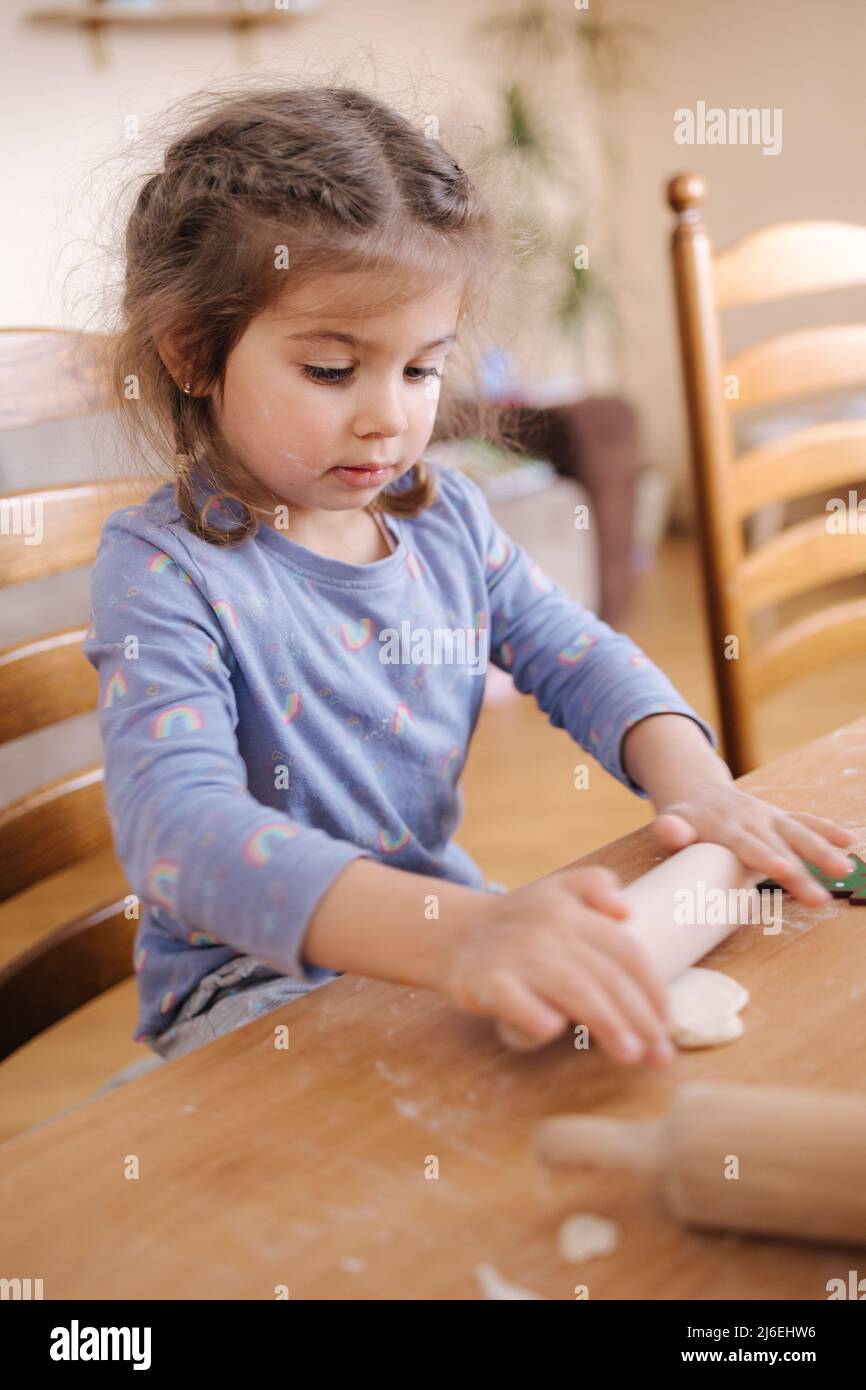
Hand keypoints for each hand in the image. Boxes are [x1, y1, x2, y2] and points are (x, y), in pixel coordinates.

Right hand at [441, 866, 674, 1065]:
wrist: (451, 931)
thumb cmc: (520, 920)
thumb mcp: (558, 889)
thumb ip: (596, 886)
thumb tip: (626, 910)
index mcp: (571, 911)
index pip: (625, 950)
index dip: (652, 988)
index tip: (668, 1022)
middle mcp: (548, 929)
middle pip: (607, 975)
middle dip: (640, 1018)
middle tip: (661, 1054)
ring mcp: (517, 955)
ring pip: (573, 989)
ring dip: (607, 1023)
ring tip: (631, 1055)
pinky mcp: (486, 980)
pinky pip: (517, 1001)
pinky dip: (536, 1016)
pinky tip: (556, 1032)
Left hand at [652, 786, 858, 906]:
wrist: (696, 791)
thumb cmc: (682, 820)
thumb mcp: (670, 823)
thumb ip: (671, 831)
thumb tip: (668, 830)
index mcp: (724, 825)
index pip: (746, 844)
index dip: (765, 856)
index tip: (783, 870)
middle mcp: (751, 818)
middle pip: (779, 846)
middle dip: (802, 870)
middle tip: (821, 897)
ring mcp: (768, 816)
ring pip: (798, 833)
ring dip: (823, 851)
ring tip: (845, 870)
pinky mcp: (780, 817)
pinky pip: (805, 822)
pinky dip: (827, 830)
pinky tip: (850, 842)